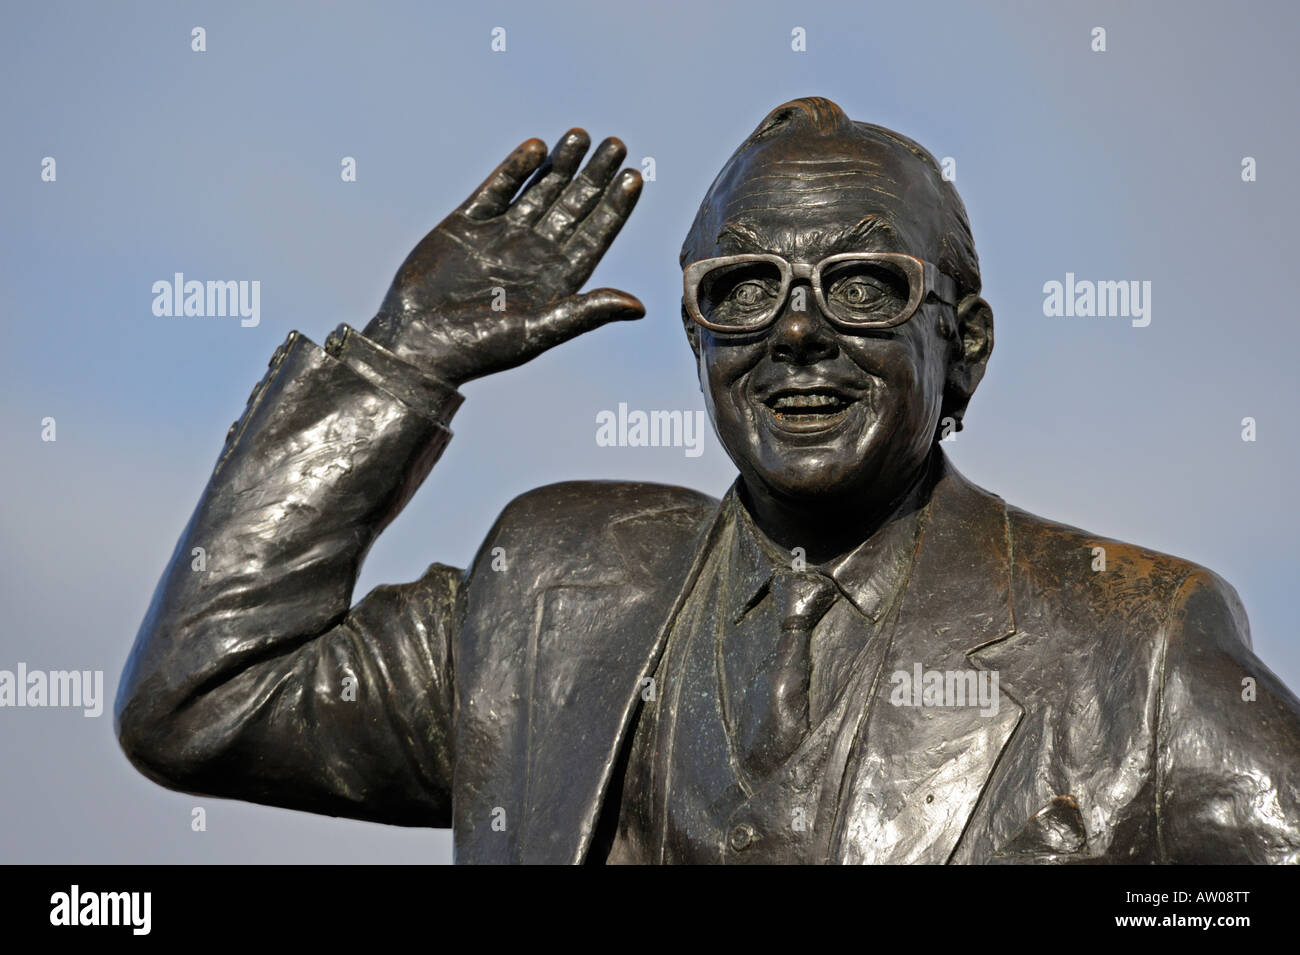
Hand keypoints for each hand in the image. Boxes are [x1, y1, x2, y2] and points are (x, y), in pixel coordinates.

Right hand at [363, 130, 644, 385]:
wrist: (416, 345)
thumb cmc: (479, 350)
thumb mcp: (538, 332)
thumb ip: (585, 312)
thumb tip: (639, 308)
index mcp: (555, 279)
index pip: (594, 235)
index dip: (614, 207)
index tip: (633, 177)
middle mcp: (532, 254)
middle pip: (572, 206)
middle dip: (594, 176)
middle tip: (616, 144)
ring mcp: (499, 236)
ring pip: (538, 192)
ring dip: (561, 165)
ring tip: (580, 136)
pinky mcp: (465, 225)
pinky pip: (496, 189)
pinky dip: (515, 169)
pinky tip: (537, 148)